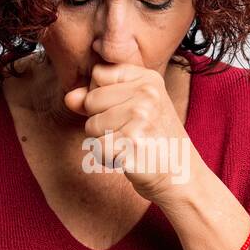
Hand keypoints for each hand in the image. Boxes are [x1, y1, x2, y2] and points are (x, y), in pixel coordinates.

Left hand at [62, 61, 197, 203]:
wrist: (180, 176)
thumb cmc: (154, 141)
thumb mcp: (132, 109)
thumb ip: (97, 98)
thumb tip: (69, 98)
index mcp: (148, 79)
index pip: (98, 73)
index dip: (101, 95)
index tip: (124, 109)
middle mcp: (147, 94)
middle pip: (91, 99)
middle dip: (101, 121)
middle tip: (130, 132)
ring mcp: (141, 118)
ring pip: (91, 125)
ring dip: (104, 141)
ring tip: (130, 145)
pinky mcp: (132, 144)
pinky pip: (96, 148)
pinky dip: (106, 158)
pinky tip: (128, 158)